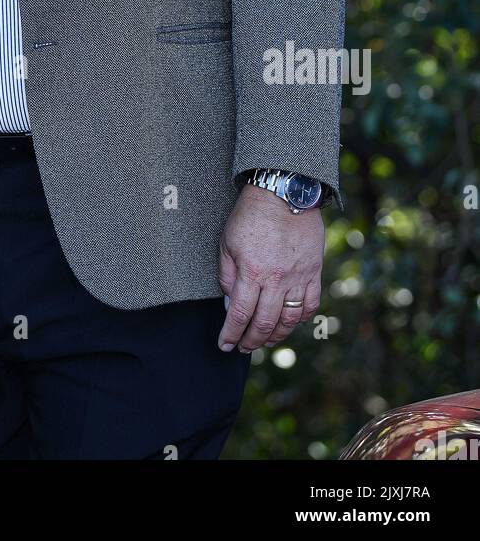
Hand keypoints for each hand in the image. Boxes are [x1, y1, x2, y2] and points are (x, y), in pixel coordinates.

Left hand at [217, 184, 323, 353]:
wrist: (284, 192)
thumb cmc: (250, 214)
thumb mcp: (227, 242)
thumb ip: (228, 274)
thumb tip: (230, 303)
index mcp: (253, 271)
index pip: (240, 315)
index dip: (231, 334)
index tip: (225, 345)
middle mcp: (277, 279)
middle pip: (264, 323)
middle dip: (251, 341)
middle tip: (243, 347)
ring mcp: (299, 277)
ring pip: (289, 320)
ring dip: (275, 336)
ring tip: (264, 341)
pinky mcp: (314, 272)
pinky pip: (310, 305)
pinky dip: (301, 319)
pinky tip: (290, 323)